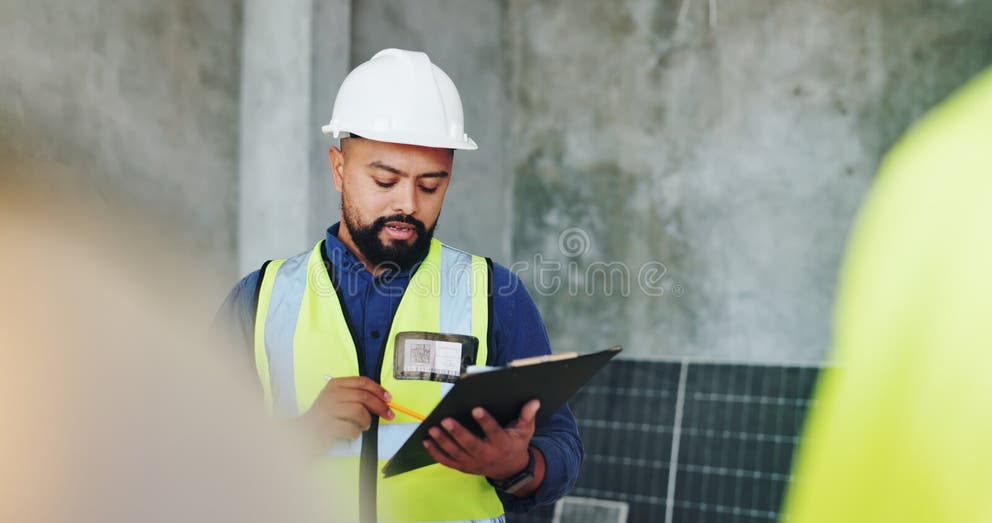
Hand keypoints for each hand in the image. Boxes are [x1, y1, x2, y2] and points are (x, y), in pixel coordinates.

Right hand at [297, 376, 393, 450]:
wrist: (303, 432)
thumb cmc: (324, 416)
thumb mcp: (337, 399)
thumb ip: (355, 395)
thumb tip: (381, 400)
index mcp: (335, 385)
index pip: (362, 382)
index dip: (378, 390)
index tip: (388, 398)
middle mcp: (332, 395)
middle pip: (364, 397)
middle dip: (380, 407)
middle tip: (388, 414)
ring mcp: (329, 410)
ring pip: (360, 412)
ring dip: (366, 422)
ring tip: (362, 426)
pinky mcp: (328, 426)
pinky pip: (352, 429)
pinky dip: (356, 433)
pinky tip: (351, 433)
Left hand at [423, 399, 540, 480]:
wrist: (510, 470)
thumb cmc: (515, 445)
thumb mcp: (525, 431)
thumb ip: (527, 416)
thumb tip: (533, 401)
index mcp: (502, 444)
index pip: (494, 432)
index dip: (485, 421)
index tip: (476, 409)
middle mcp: (487, 455)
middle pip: (471, 445)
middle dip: (458, 433)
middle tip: (446, 420)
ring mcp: (474, 463)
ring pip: (456, 453)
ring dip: (443, 442)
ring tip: (433, 429)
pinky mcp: (464, 467)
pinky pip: (448, 461)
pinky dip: (436, 453)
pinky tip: (427, 442)